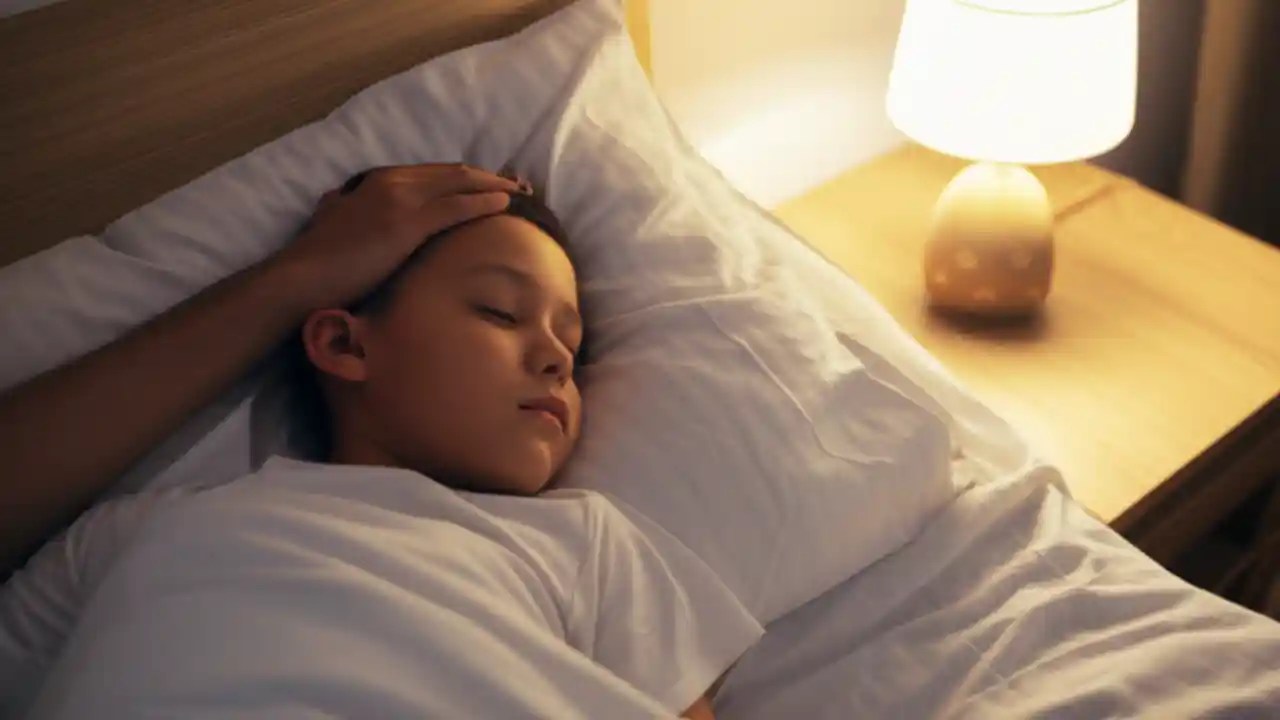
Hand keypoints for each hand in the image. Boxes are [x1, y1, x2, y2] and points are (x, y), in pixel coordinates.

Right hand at [272, 163, 525, 311]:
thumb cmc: (318, 260)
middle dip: (489, 176)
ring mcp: (400, 199)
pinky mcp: (407, 223)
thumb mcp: (333, 221)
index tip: (491, 181)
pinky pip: (455, 207)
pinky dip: (483, 202)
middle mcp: (392, 182)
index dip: (465, 176)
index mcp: (377, 181)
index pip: (433, 173)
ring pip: (459, 184)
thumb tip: (340, 202)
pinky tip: (505, 204)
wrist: (302, 277)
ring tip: (523, 191)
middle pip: (453, 173)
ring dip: (495, 185)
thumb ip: (343, 208)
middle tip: (520, 182)